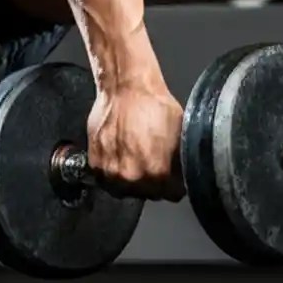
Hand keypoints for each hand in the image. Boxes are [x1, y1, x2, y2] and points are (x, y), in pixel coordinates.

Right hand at [86, 79, 185, 201]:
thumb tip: (186, 176)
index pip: (172, 194)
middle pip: (149, 194)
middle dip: (152, 181)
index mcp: (159, 173)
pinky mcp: (96, 165)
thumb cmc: (152, 105)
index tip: (170, 174)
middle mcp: (134, 177)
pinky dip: (113, 170)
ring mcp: (112, 173)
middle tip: (151, 159)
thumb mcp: (181, 134)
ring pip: (127, 190)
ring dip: (131, 177)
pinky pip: (107, 180)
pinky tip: (120, 153)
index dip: (173, 183)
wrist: (126, 87)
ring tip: (134, 154)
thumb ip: (181, 163)